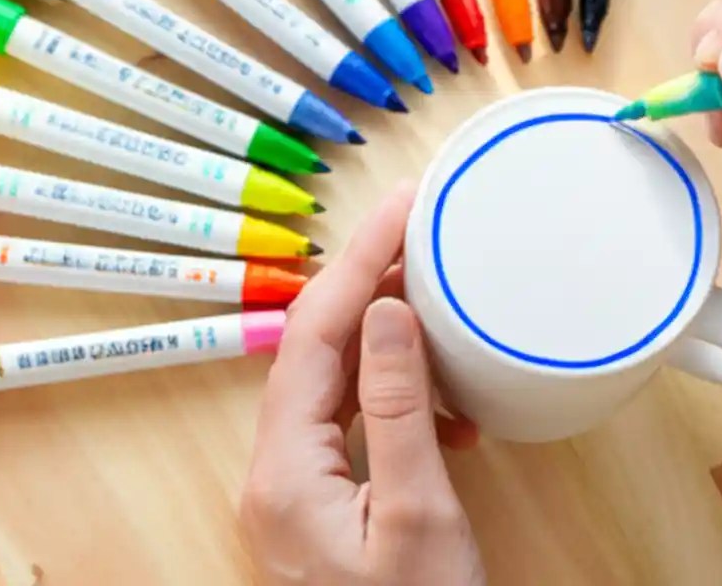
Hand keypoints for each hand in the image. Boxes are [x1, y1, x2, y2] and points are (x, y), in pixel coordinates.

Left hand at [240, 183, 484, 585]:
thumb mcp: (419, 513)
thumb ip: (398, 409)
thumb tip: (388, 311)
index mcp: (284, 471)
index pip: (312, 337)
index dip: (357, 263)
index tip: (402, 208)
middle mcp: (276, 473)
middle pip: (315, 351)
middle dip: (366, 283)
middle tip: (420, 228)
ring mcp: (298, 490)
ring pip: (334, 383)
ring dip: (384, 335)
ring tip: (437, 290)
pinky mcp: (327, 503)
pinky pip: (353, 424)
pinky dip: (396, 396)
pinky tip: (445, 400)